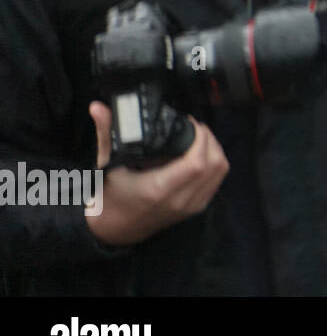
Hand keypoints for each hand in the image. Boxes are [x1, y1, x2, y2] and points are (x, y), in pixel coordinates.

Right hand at [84, 101, 228, 246]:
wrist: (115, 229)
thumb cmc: (111, 196)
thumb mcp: (107, 164)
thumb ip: (106, 133)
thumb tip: (97, 106)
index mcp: (159, 189)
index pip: (197, 162)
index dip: (201, 138)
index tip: (189, 122)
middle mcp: (180, 199)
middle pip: (215, 164)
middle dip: (210, 140)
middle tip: (195, 127)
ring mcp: (191, 206)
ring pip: (220, 172)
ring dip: (214, 150)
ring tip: (198, 138)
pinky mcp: (197, 208)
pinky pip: (217, 181)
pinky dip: (214, 164)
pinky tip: (200, 154)